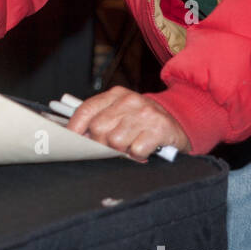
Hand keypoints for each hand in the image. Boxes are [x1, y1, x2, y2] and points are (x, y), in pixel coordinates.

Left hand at [66, 87, 190, 161]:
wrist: (181, 121)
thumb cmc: (143, 121)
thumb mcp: (121, 113)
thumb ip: (100, 119)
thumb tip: (76, 136)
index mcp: (116, 94)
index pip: (86, 109)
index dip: (75, 127)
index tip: (70, 140)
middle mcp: (130, 100)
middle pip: (98, 129)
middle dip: (102, 144)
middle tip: (112, 147)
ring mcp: (145, 113)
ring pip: (115, 142)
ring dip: (122, 150)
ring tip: (131, 145)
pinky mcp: (159, 128)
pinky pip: (136, 150)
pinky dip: (138, 155)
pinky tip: (144, 148)